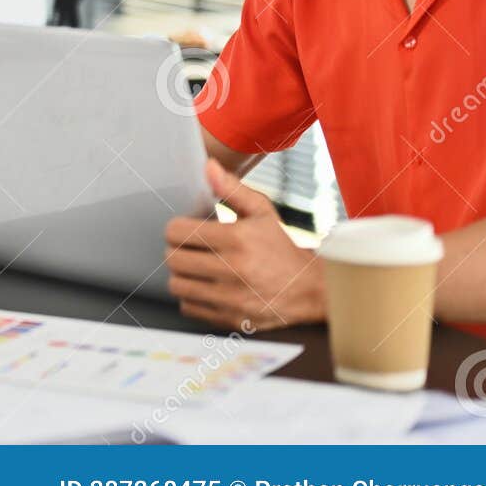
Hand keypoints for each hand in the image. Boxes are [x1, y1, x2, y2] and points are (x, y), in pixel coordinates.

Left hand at [163, 159, 325, 330]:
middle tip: (188, 248)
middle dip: (176, 250)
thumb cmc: (282, 248)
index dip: (176, 228)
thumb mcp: (263, 213)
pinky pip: (189, 308)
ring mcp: (231, 298)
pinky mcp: (231, 319)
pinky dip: (191, 298)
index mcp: (237, 239)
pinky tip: (205, 287)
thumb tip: (208, 166)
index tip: (185, 229)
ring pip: (177, 285)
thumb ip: (233, 189)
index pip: (178, 232)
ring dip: (181, 275)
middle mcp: (233, 269)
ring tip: (195, 268)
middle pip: (173, 259)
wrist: (311, 290)